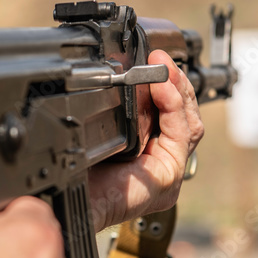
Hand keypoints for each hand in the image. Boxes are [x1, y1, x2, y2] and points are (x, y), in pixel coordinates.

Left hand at [88, 50, 203, 230]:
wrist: (68, 199)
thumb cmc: (75, 172)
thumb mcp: (98, 130)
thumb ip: (115, 108)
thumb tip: (122, 73)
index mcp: (145, 154)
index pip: (169, 114)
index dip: (167, 85)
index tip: (153, 59)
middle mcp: (160, 163)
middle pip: (184, 116)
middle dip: (176, 82)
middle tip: (159, 57)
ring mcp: (168, 171)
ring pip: (188, 123)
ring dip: (178, 89)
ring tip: (162, 65)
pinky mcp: (169, 176)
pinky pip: (181, 134)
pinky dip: (173, 105)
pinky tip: (161, 85)